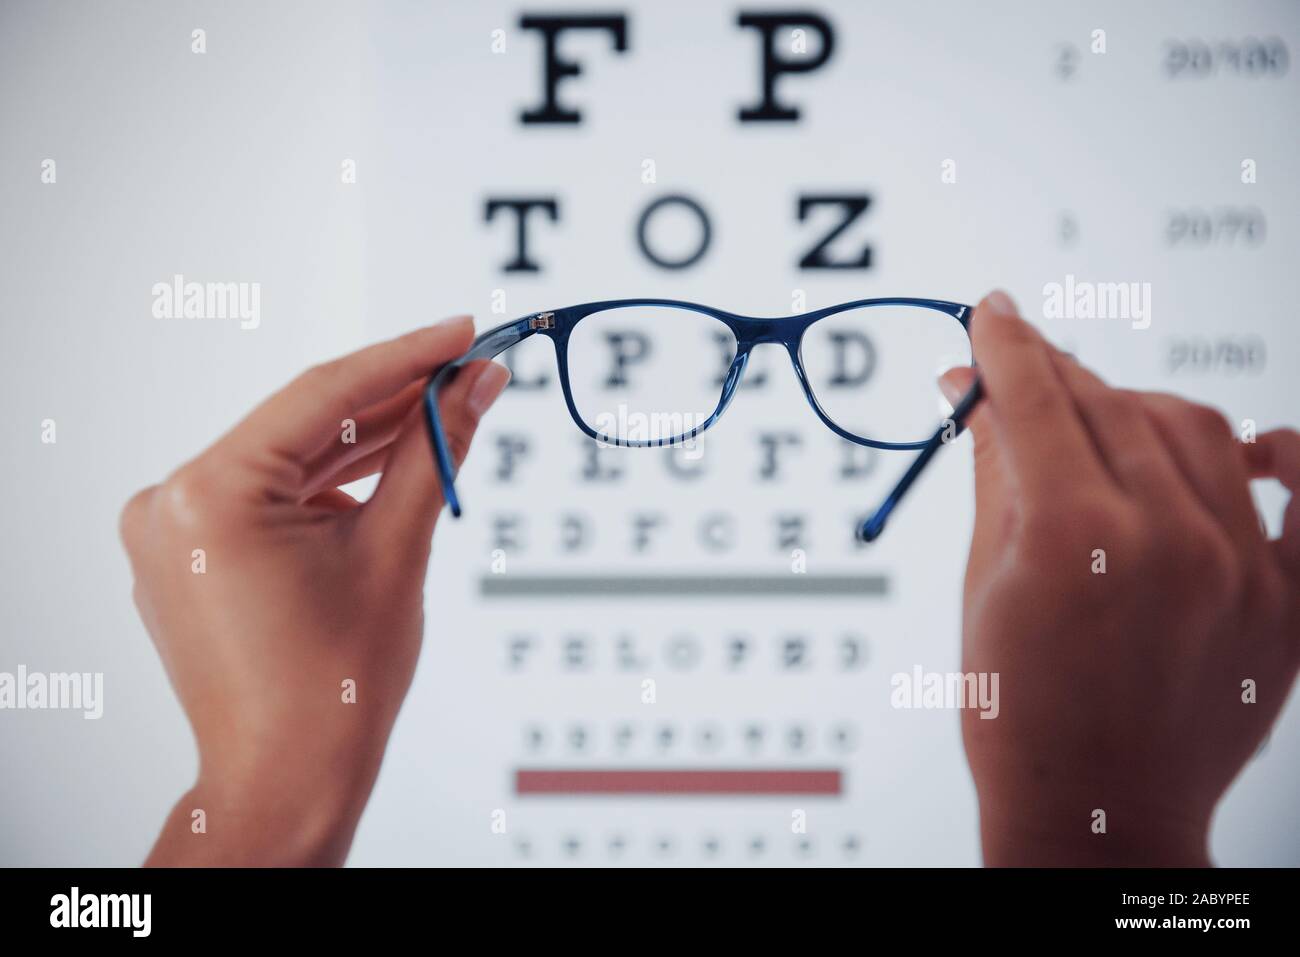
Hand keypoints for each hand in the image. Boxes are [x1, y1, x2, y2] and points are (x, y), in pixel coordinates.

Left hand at [121, 316, 508, 865]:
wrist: (288, 780)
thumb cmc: (335, 688)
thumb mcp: (397, 550)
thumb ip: (434, 452)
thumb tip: (475, 384)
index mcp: (209, 497)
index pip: (323, 398)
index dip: (405, 357)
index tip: (460, 330)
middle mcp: (173, 504)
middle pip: (305, 427)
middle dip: (393, 401)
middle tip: (467, 368)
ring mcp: (173, 532)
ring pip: (290, 462)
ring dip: (366, 444)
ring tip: (444, 412)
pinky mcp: (189, 555)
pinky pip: (270, 497)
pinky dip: (330, 486)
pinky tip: (391, 466)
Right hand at [939, 291, 1299, 865]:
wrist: (1095, 812)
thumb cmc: (1018, 713)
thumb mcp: (984, 583)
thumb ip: (993, 470)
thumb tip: (971, 389)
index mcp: (1076, 538)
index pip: (1037, 399)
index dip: (1006, 345)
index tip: (990, 313)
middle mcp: (1171, 539)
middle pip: (1111, 405)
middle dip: (1057, 375)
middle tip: (1024, 369)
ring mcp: (1244, 571)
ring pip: (1197, 427)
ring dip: (1139, 407)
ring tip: (1100, 419)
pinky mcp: (1290, 605)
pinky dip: (1284, 457)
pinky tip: (1251, 445)